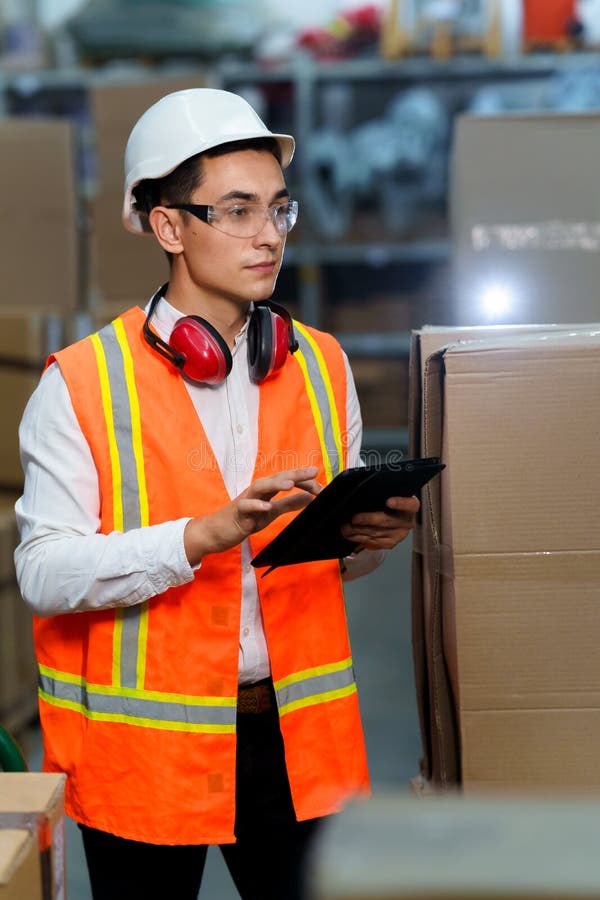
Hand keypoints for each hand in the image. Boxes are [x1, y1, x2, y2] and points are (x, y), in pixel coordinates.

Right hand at [184, 467, 320, 564]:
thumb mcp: (271, 512)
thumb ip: (288, 504)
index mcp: (267, 491)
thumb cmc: (243, 519)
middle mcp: (257, 491)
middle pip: (277, 478)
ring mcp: (246, 500)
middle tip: (313, 472)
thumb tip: (308, 497)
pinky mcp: (237, 513)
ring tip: (290, 484)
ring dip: (275, 484)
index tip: (321, 488)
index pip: (288, 480)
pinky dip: (257, 505)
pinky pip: (246, 507)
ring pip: (261, 487)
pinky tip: (267, 507)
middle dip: (295, 474)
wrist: (216, 532)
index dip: (305, 482)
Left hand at [340, 495, 419, 550]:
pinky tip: (350, 536)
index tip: (389, 501)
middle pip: (387, 521)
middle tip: (354, 518)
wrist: (395, 515)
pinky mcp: (390, 543)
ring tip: (346, 528)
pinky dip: (360, 539)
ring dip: (359, 531)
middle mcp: (406, 521)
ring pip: (377, 533)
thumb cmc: (389, 500)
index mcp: (410, 505)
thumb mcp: (389, 493)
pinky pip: (374, 542)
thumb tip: (361, 492)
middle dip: (368, 520)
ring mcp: (399, 534)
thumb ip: (381, 493)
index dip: (400, 503)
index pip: (409, 504)